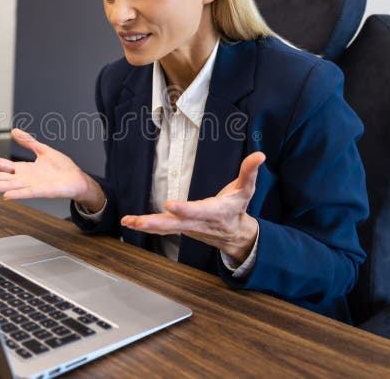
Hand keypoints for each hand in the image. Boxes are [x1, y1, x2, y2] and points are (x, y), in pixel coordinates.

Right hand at [0, 128, 104, 209]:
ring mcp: (30, 186)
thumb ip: (28, 142)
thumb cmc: (62, 168)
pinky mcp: (41, 191)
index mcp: (22, 169)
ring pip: (7, 186)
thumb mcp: (43, 151)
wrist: (77, 180)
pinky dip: (16, 194)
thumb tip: (14, 131)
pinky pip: (26, 193)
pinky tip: (6, 195)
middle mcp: (22, 179)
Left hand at [120, 152, 265, 262]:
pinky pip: (161, 228)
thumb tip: (260, 155)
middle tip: (141, 222)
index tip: (169, 205)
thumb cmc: (237, 208)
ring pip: (165, 228)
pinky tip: (130, 222)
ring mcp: (187, 227)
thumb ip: (250, 172)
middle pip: (176, 224)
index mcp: (213, 212)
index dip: (184, 209)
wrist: (234, 235)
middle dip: (158, 223)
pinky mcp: (179, 228)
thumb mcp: (246, 190)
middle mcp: (198, 222)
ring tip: (129, 222)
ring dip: (147, 225)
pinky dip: (145, 226)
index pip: (198, 210)